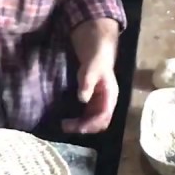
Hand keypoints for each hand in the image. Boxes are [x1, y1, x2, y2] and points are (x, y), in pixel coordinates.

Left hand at [63, 18, 120, 133]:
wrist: (97, 47)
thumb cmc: (96, 57)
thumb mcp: (92, 67)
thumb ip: (87, 83)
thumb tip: (82, 99)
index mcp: (110, 95)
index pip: (104, 116)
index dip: (91, 124)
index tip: (77, 127)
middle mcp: (106, 101)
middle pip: (99, 122)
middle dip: (84, 127)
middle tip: (65, 126)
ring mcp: (99, 101)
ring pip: (92, 120)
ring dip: (80, 125)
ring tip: (64, 124)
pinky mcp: (92, 99)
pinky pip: (87, 115)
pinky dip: (79, 119)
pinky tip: (67, 119)